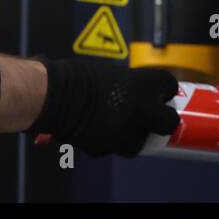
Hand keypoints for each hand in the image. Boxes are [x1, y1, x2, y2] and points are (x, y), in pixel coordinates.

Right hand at [31, 58, 179, 156]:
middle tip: (151, 115)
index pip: (168, 85)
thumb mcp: (108, 71)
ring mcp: (127, 132)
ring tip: (118, 123)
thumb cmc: (71, 77)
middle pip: (168, 120)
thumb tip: (136, 91)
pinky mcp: (110, 148)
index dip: (162, 90)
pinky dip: (110, 139)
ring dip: (133, 133)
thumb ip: (129, 83)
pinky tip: (98, 128)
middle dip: (161, 119)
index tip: (157, 92)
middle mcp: (142, 109)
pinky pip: (115, 146)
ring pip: (140, 140)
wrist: (49, 95)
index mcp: (142, 84)